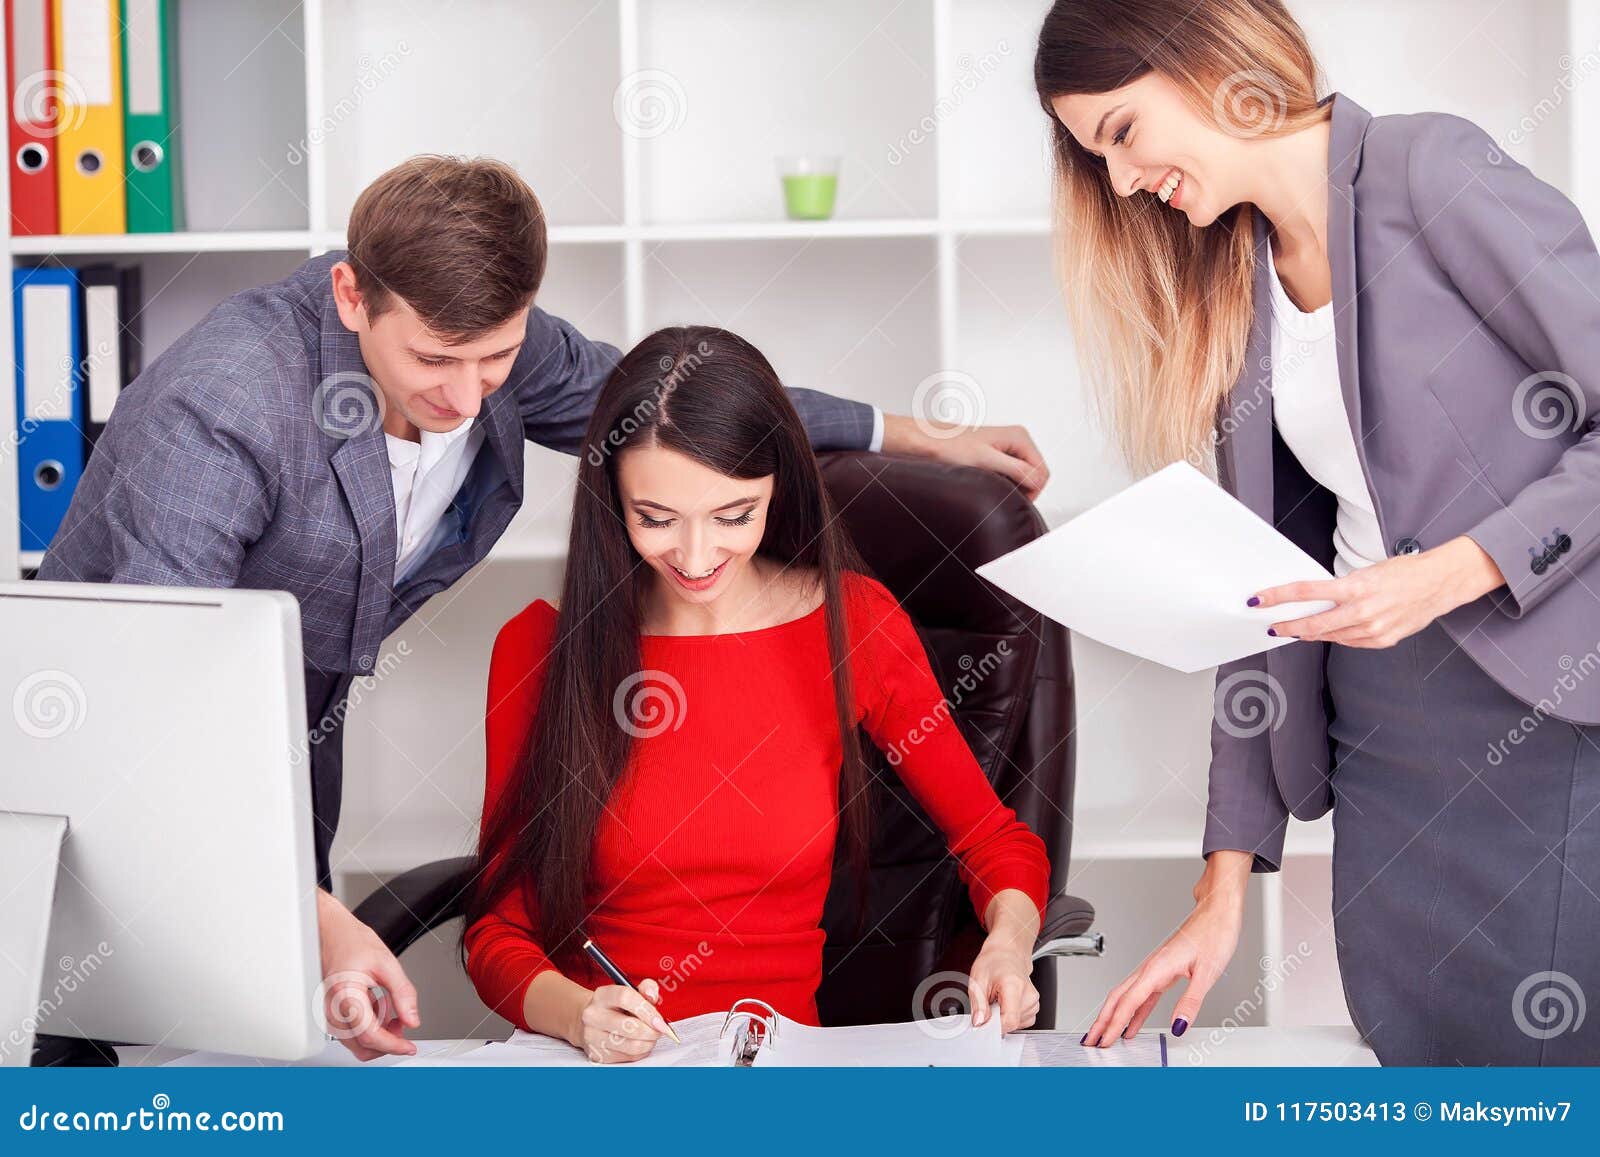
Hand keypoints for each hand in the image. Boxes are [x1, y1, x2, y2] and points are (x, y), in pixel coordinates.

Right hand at [316, 888, 420, 1060]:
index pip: (370, 1036)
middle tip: (404, 1024)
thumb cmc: (352, 941)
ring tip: (391, 1008)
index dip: (393, 1045)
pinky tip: (379, 1005)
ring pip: (356, 1042)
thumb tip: (412, 1019)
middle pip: (361, 1046)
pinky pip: (351, 1031)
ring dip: (379, 1033)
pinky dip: (370, 1025)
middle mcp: (332, 1010)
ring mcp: (329, 1013)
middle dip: (387, 1042)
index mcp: (345, 997)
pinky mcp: (331, 1012)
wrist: (331, 931)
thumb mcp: (387, 963)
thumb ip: (403, 993)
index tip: (409, 1046)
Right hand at [570, 979, 670, 1063]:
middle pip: (629, 1026)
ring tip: (651, 1037)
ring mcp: (592, 1037)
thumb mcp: (631, 991)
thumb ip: (646, 988)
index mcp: (602, 995)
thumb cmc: (617, 1007)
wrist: (591, 1022)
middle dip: (652, 1031)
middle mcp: (593, 1015)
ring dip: (649, 1043)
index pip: (625, 998)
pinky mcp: (597, 1055)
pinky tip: (640, 1044)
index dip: (647, 1010)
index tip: (660, 1021)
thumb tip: (651, 995)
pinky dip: (640, 1053)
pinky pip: (628, 1057)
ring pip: (631, 1046)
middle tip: (660, 1030)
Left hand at [881, 414, 1048, 500]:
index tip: (1012, 499)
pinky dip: (1003, 482)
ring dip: (1012, 486)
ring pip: (1023, 476)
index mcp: (1019, 437)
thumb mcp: (986, 461)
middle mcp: (1016, 439)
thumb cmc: (949, 447)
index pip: (1042, 472)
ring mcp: (1007, 447)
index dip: (1032, 490)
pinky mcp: (996, 455)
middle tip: (1000, 494)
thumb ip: (1015, 469)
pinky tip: (987, 483)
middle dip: (1023, 488)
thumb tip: (1037, 480)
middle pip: (1035, 474)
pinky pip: (1010, 474)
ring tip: (991, 486)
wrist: (927, 442)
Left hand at [968, 889, 1041, 1031]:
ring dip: (1003, 1017)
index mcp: (1014, 985)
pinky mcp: (1035, 1006)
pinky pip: (1022, 1022)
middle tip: (990, 1001)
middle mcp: (1029, 994)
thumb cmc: (993, 962)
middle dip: (996, 1018)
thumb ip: (978, 1004)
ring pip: (1016, 1024)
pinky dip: (1011, 1016)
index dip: (995, 1027)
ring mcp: (1034, 1001)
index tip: (985, 1022)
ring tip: (998, 999)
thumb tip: (979, 1023)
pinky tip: (1006, 1003)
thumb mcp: (977, 979)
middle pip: (1012, 1023)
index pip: (1010, 1020)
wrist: (1007, 953)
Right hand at [1082, 851, 1249, 1046]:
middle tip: (1090, 1040)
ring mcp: (1155, 969)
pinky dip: (1133, 1012)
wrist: (1218, 911)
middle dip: (1101, 1021)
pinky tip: (1132, 1024)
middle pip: (1117, 998)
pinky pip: (1142, 995)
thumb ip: (1191, 1002)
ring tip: (1104, 1035)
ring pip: (1126, 996)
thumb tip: (1178, 1026)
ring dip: (1113, 1016)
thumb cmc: (1214, 933)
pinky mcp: (1163, 971)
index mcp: (1156, 968)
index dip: (1113, 1024)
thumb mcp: (1208, 972)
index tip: (1103, 1041)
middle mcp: (1150, 967)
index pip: (1128, 1002)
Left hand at [1252, 535, 1504, 648]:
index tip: (1260, 600)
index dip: (1278, 597)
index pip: (1305, 592)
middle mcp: (1362, 611)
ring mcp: (1372, 630)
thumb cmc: (1405, 572)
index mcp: (1355, 587)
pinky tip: (1331, 632)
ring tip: (1299, 629)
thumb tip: (1316, 598)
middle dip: (1288, 626)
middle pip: (1312, 623)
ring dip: (1311, 633)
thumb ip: (1342, 588)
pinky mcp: (1382, 641)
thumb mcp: (1367, 572)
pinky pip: (1349, 642)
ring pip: (1329, 636)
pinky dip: (1337, 636)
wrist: (1440, 583)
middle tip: (1273, 626)